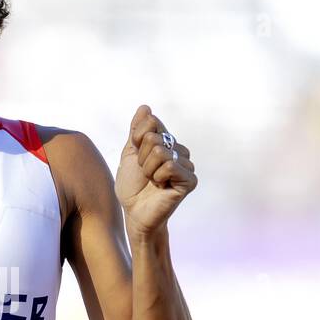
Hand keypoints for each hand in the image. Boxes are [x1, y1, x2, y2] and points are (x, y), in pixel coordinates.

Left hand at [116, 104, 197, 236]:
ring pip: (160, 152)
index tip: (137, 156)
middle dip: (141, 157)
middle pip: (154, 137)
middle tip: (145, 173)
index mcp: (166, 142)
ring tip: (152, 181)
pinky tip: (161, 186)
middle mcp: (179, 150)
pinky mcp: (190, 180)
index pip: (152, 122)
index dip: (137, 139)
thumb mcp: (130, 153)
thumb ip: (137, 130)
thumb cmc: (132, 186)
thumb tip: (145, 107)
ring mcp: (187, 164)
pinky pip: (170, 166)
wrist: (135, 212)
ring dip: (148, 169)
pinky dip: (158, 177)